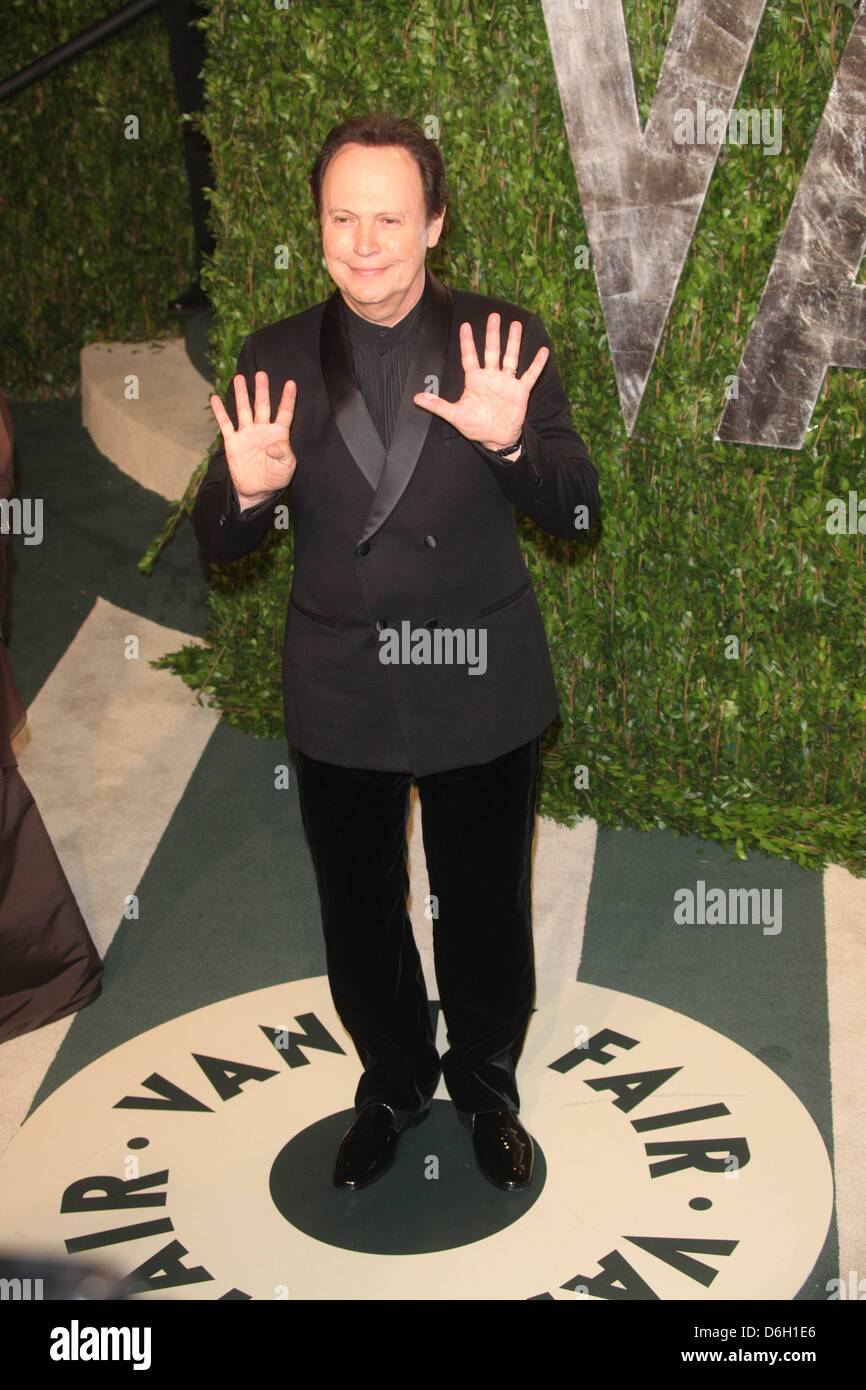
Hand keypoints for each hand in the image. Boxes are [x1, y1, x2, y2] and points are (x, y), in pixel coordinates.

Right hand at [209, 370, 296, 506]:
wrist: (256, 490)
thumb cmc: (275, 477)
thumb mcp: (287, 467)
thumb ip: (284, 454)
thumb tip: (274, 446)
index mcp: (279, 434)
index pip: (284, 413)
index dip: (288, 399)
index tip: (291, 383)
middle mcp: (262, 429)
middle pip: (262, 406)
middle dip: (262, 390)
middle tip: (261, 374)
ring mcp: (246, 434)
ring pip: (244, 410)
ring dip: (241, 394)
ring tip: (239, 377)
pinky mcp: (233, 441)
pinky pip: (225, 424)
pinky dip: (220, 412)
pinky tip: (214, 398)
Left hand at [412, 312, 547, 448]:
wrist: (496, 439)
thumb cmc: (476, 426)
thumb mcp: (455, 415)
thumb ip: (437, 405)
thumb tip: (416, 398)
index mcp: (475, 380)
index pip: (470, 357)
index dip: (467, 342)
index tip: (464, 325)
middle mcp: (491, 377)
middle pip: (491, 351)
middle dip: (492, 334)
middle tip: (494, 315)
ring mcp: (507, 383)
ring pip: (510, 357)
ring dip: (513, 342)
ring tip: (516, 325)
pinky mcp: (520, 391)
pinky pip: (530, 375)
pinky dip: (537, 364)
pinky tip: (543, 351)